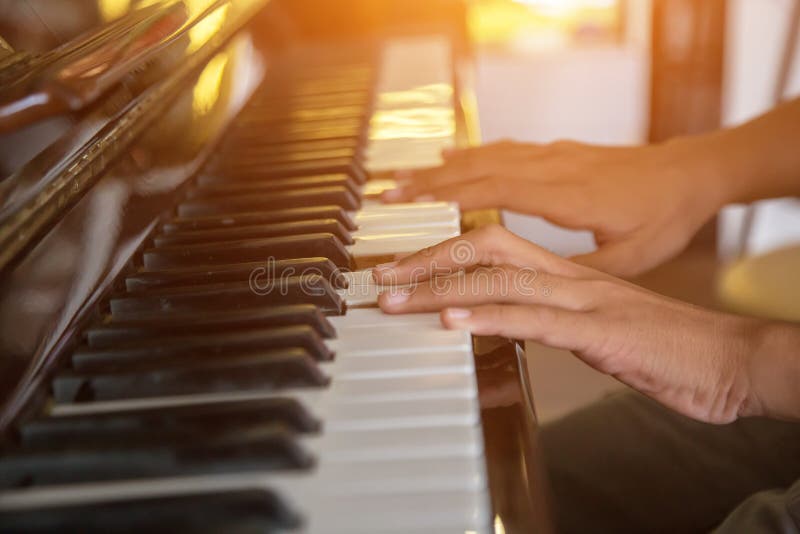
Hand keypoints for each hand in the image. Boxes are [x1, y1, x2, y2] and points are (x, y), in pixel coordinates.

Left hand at [374, 225, 799, 423]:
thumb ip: (545, 317)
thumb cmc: (660, 344)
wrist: (725, 359)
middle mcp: (569, 277)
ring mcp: (583, 300)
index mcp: (565, 273)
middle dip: (428, 259)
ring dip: (441, 288)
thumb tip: (500, 321)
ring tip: (398, 300)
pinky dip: (489, 316)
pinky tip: (453, 320)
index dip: (442, 250)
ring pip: (500, 279)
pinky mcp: (599, 332)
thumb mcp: (590, 326)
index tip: (403, 266)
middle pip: (485, 248)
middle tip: (383, 277)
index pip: (492, 244)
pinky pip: (535, 318)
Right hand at [381, 140, 726, 276]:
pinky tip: (446, 158)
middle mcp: (551, 170)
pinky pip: (499, 150)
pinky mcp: (553, 154)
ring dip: (438, 170)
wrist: (690, 173)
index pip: (492, 199)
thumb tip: (536, 298)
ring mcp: (550, 158)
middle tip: (386, 202)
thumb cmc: (664, 216)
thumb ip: (578, 275)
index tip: (412, 215)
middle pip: (475, 176)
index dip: (448, 206)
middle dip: (426, 190)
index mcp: (566, 197)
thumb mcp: (630, 258)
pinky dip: (467, 155)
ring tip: (400, 182)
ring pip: (482, 158)